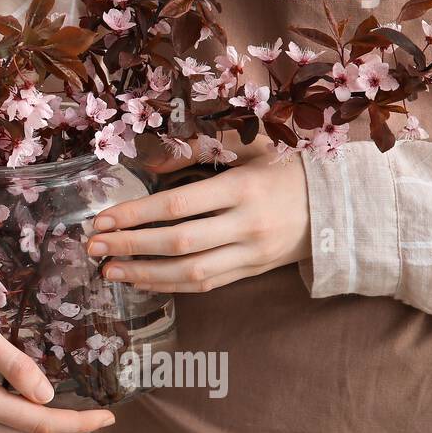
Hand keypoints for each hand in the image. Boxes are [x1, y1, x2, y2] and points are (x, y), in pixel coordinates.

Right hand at [0, 306, 115, 432]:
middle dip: (60, 426)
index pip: (38, 421)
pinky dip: (6, 415)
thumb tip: (47, 395)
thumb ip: (14, 364)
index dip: (76, 422)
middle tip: (87, 409)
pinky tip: (13, 393)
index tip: (106, 417)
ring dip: (31, 421)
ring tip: (49, 396)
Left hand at [85, 133, 311, 292]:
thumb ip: (199, 149)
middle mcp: (246, 225)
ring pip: (190, 272)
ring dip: (144, 274)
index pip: (177, 206)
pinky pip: (205, 285)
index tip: (103, 219)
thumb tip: (152, 162)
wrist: (338, 205)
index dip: (136, 215)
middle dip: (130, 247)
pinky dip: (169, 285)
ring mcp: (251, 254)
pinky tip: (141, 281)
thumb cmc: (285, 169)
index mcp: (242, 188)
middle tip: (93, 246)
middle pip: (178, 243)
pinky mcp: (252, 272)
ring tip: (108, 271)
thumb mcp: (249, 147)